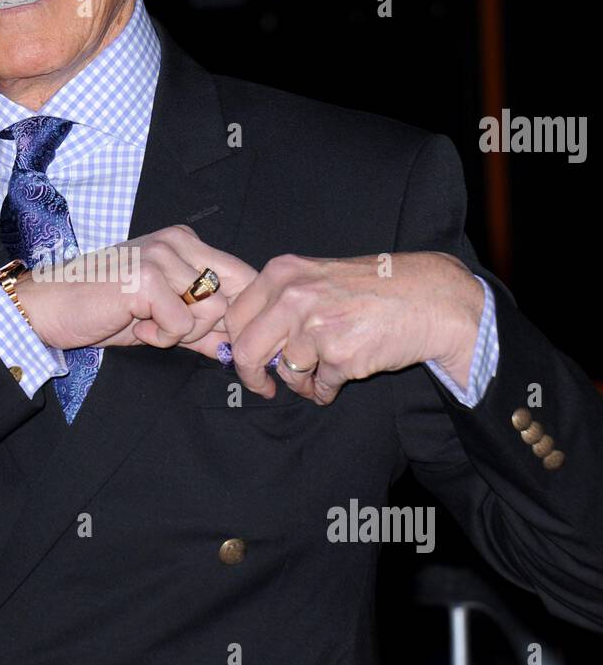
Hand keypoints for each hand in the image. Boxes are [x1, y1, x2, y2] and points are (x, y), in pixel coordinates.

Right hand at [14, 225, 257, 353]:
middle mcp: (177, 241)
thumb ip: (201, 327)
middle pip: (232, 296)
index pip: (241, 276)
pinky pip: (183, 325)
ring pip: (211, 312)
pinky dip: (161, 338)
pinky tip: (134, 326)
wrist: (49, 307)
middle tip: (168, 330)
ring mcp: (162, 256)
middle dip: (209, 327)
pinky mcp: (147, 278)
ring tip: (146, 325)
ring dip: (181, 334)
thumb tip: (238, 347)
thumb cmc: (101, 309)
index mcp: (184, 242)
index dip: (237, 314)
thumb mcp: (161, 317)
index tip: (218, 338)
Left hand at [201, 251, 483, 403]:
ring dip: (301, 382)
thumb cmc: (374, 288)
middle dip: (253, 376)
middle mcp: (294, 297)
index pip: (234, 318)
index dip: (236, 346)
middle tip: (264, 387)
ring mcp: (316, 327)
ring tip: (321, 373)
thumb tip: (248, 343)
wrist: (429, 298)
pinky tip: (342, 375)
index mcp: (282, 274)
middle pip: (246, 352)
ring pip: (286, 373)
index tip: (247, 361)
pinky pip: (319, 388)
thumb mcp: (317, 277)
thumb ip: (280, 302)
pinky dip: (327, 390)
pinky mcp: (341, 356)